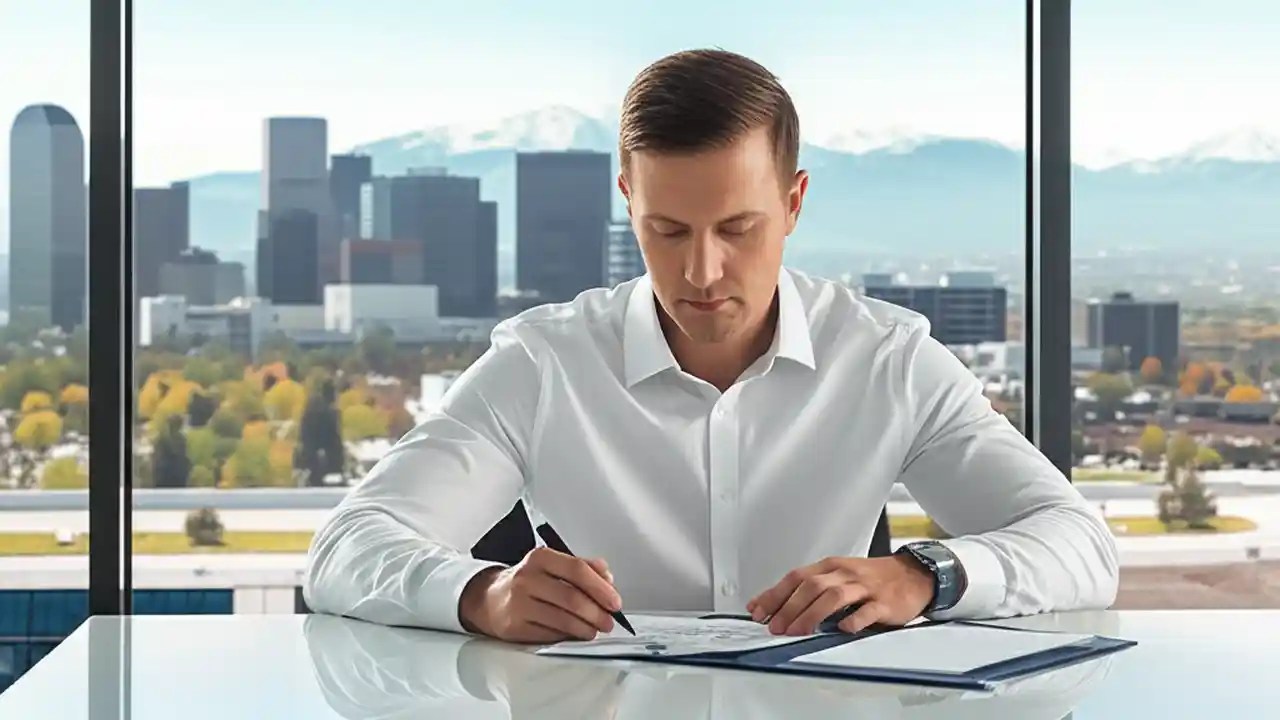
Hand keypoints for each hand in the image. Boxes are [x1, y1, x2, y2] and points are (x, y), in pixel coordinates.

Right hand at [458, 547, 621, 642]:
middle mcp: (527, 578)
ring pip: (563, 620)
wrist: (490, 598)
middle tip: (608, 621)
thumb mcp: (553, 565)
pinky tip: (575, 635)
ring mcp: (519, 604)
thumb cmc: (528, 582)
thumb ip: (584, 567)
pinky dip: (568, 637)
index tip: (615, 602)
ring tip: (594, 630)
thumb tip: (608, 579)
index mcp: (540, 558)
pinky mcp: (515, 627)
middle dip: (597, 613)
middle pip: (572, 598)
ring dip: (586, 628)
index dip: (600, 588)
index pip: (577, 570)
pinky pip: (550, 635)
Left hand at [746, 555, 934, 635]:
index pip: (795, 577)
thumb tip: (778, 607)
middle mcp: (844, 573)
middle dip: (789, 607)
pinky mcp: (884, 602)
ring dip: (812, 614)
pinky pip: (867, 611)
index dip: (774, 594)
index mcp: (830, 566)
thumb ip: (812, 589)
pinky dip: (853, 619)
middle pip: (811, 586)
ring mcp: (865, 587)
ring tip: (798, 631)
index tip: (757, 610)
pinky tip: (841, 629)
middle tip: (775, 627)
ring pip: (834, 596)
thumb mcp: (839, 576)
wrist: (913, 574)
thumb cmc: (871, 578)